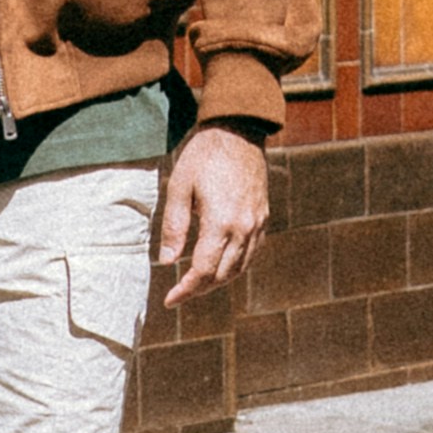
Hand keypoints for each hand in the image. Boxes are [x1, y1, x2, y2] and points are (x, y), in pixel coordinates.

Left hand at [156, 126, 268, 304]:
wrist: (238, 132)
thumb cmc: (204, 156)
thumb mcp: (179, 187)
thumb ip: (175, 226)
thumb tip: (168, 261)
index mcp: (221, 222)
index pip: (204, 271)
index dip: (186, 290)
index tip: (169, 300)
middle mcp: (244, 229)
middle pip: (223, 276)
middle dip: (199, 289)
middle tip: (179, 293)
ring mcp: (258, 225)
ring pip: (240, 269)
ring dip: (218, 281)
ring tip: (196, 284)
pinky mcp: (264, 218)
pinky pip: (251, 254)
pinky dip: (235, 266)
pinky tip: (219, 265)